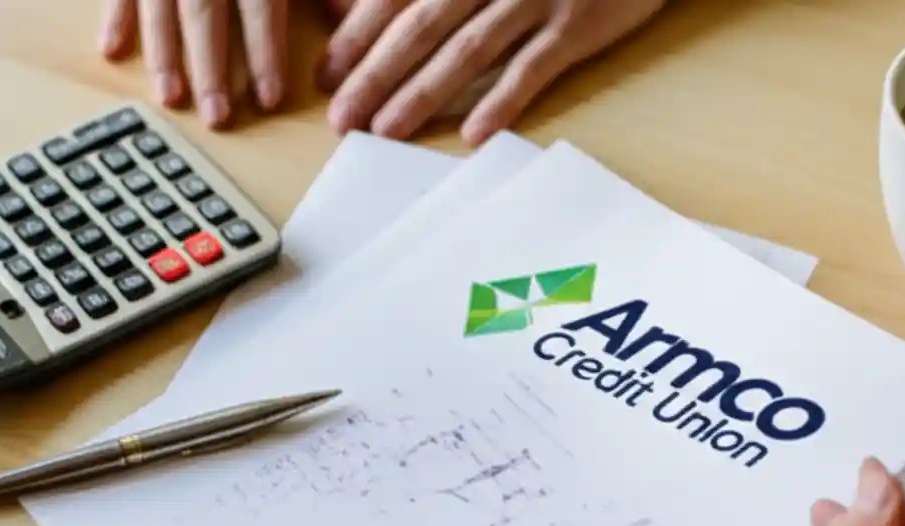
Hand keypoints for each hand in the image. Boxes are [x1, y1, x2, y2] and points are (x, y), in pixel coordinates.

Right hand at [100, 0, 290, 127]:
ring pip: (158, 8)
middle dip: (210, 69)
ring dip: (163, 55)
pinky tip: (110, 52)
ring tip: (170, 97)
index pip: (260, 8)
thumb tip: (349, 16)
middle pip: (204, 14)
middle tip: (216, 117)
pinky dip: (114, 19)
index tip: (269, 99)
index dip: (266, 54)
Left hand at [318, 0, 666, 143]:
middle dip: (376, 74)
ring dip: (422, 92)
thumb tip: (352, 7)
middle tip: (342, 119)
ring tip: (386, 132)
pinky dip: (501, 101)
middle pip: (422, 25)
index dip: (357, 36)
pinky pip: (533, 67)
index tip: (326, 77)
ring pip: (468, 49)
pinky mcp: (578, 24)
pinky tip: (472, 133)